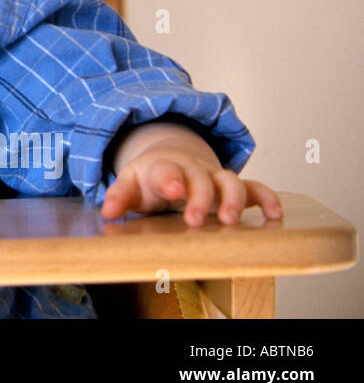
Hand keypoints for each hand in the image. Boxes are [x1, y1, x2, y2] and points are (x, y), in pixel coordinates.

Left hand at [101, 139, 282, 225]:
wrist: (171, 161)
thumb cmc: (149, 179)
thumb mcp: (130, 185)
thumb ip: (120, 197)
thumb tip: (107, 212)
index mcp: (164, 167)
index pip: (167, 171)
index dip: (171, 179)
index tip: (173, 189)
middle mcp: (193, 170)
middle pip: (200, 179)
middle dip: (200, 198)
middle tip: (193, 220)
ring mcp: (215, 177)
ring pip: (230, 181)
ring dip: (232, 199)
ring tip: (228, 221)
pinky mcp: (233, 187)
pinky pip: (255, 188)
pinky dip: (266, 197)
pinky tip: (275, 214)